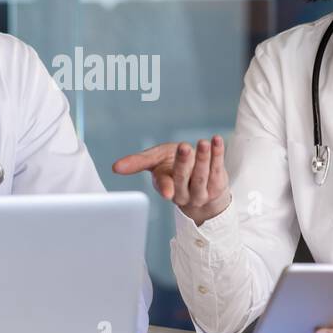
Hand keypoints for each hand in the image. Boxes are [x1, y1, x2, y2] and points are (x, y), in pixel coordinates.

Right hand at [112, 137, 230, 225]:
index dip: (165, 188)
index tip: (166, 192)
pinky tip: (217, 140)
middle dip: (184, 163)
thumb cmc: (173, 165)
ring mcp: (202, 191)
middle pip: (183, 178)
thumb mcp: (155, 160)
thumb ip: (137, 162)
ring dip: (203, 159)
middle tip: (184, 146)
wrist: (201, 177)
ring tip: (203, 142)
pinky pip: (217, 169)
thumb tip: (114, 167)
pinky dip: (218, 153)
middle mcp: (183, 192)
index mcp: (166, 186)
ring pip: (202, 176)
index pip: (164, 186)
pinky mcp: (217, 184)